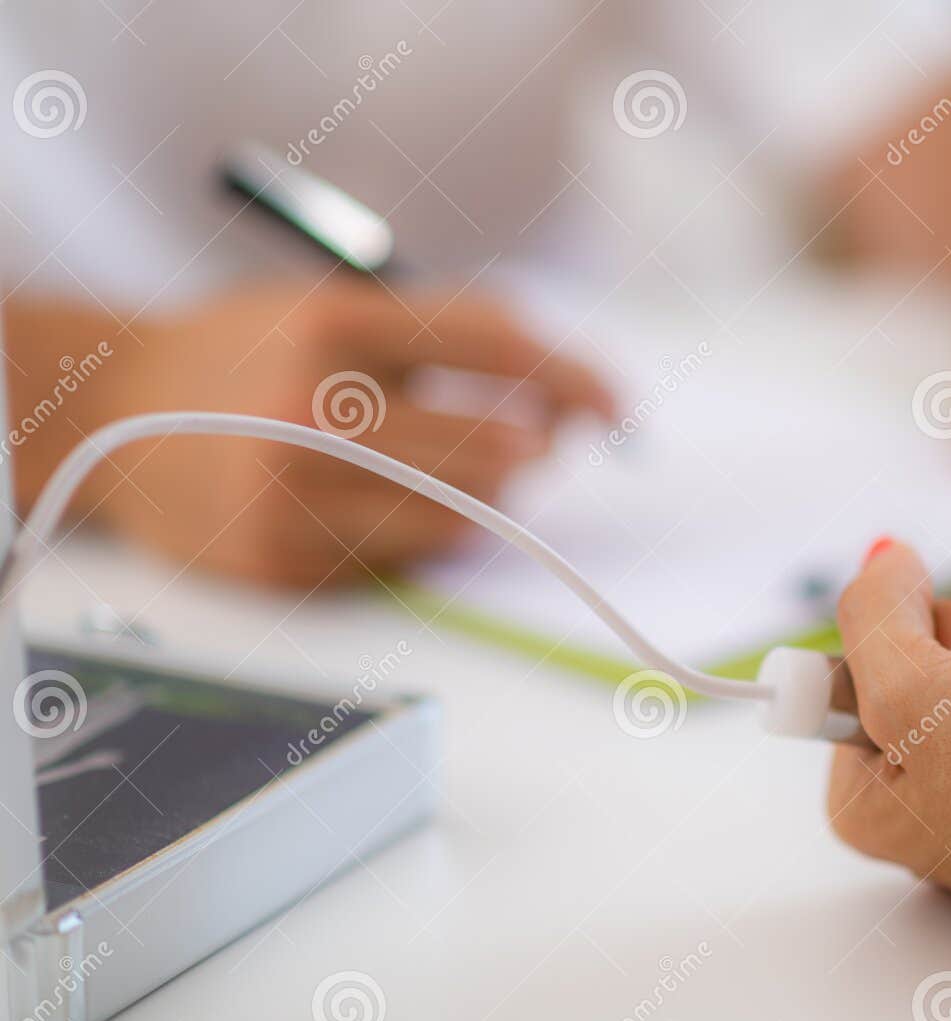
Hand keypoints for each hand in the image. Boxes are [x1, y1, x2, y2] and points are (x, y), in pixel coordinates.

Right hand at [75, 282, 611, 585]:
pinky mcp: (282, 562)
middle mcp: (311, 409)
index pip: (497, 346)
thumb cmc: (255, 357)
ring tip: (473, 474)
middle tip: (543, 444)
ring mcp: (292, 494)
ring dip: (493, 499)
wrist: (113, 415)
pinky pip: (407, 561)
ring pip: (460, 516)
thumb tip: (563, 401)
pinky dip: (434, 535)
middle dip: (538, 449)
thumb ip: (447, 339)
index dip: (576, 377)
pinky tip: (406, 508)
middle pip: (492, 445)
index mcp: (335, 323)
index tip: (618, 407)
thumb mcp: (338, 309)